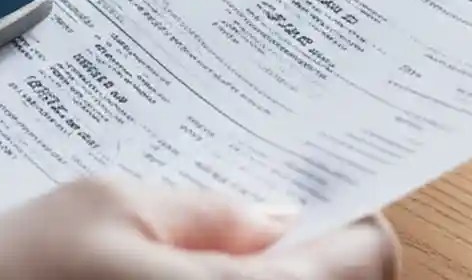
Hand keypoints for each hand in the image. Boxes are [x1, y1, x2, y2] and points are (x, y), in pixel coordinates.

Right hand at [0, 176, 401, 279]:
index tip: (323, 199)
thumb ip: (203, 212)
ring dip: (267, 274)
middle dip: (310, 255)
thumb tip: (274, 217)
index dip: (352, 222)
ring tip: (203, 250)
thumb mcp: (103, 208)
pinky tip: (172, 279)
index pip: (367, 262)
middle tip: (255, 221)